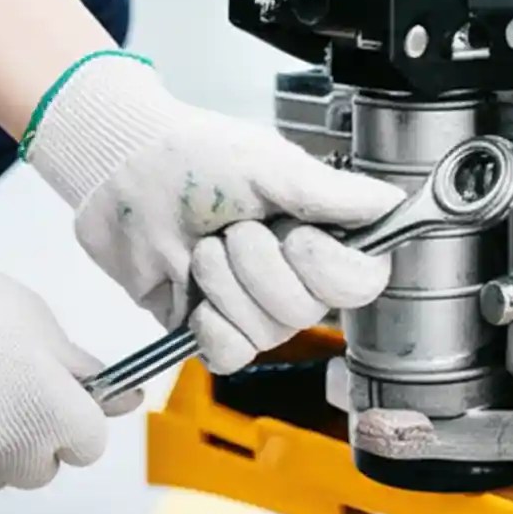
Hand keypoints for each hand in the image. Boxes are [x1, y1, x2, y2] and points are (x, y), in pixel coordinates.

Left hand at [25, 52, 404, 373]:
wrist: (120, 173)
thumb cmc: (191, 157)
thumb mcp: (269, 164)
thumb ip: (334, 193)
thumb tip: (392, 203)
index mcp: (318, 234)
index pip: (363, 282)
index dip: (331, 270)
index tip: (299, 239)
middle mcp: (293, 275)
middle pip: (308, 311)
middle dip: (258, 267)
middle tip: (232, 230)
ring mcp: (253, 306)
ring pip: (267, 333)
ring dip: (225, 286)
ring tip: (202, 248)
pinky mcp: (212, 329)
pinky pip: (232, 356)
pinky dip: (210, 327)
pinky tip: (193, 295)